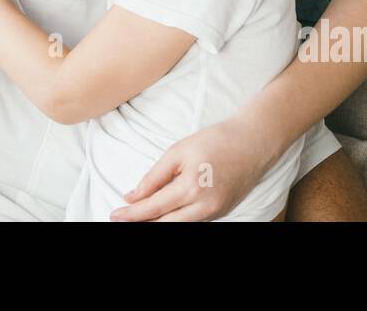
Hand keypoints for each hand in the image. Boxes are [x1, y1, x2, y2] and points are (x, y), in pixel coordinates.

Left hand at [110, 115, 275, 220]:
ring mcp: (215, 213)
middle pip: (165, 224)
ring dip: (158, 222)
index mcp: (192, 188)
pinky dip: (175, 219)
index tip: (114, 215)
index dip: (132, 214)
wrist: (253, 143)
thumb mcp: (178, 151)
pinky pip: (193, 220)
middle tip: (120, 220)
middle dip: (142, 223)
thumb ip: (154, 176)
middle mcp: (205, 207)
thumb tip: (132, 196)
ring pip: (179, 225)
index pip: (154, 208)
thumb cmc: (215, 141)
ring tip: (138, 217)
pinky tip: (161, 214)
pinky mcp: (221, 213)